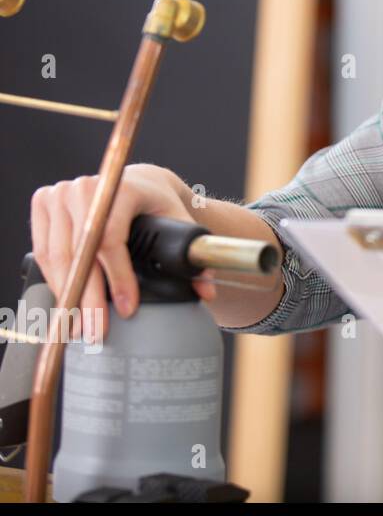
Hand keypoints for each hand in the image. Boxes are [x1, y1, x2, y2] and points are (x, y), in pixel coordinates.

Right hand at [29, 163, 210, 342]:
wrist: (138, 182)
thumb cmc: (159, 205)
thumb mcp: (181, 224)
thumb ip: (194, 257)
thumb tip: (206, 290)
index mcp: (121, 188)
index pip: (111, 239)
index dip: (118, 278)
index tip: (128, 309)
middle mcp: (85, 188)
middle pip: (79, 252)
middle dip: (87, 298)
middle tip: (97, 333)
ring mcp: (60, 194)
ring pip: (56, 256)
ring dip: (66, 296)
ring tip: (78, 329)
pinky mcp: (43, 203)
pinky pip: (43, 251)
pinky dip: (54, 281)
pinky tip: (65, 306)